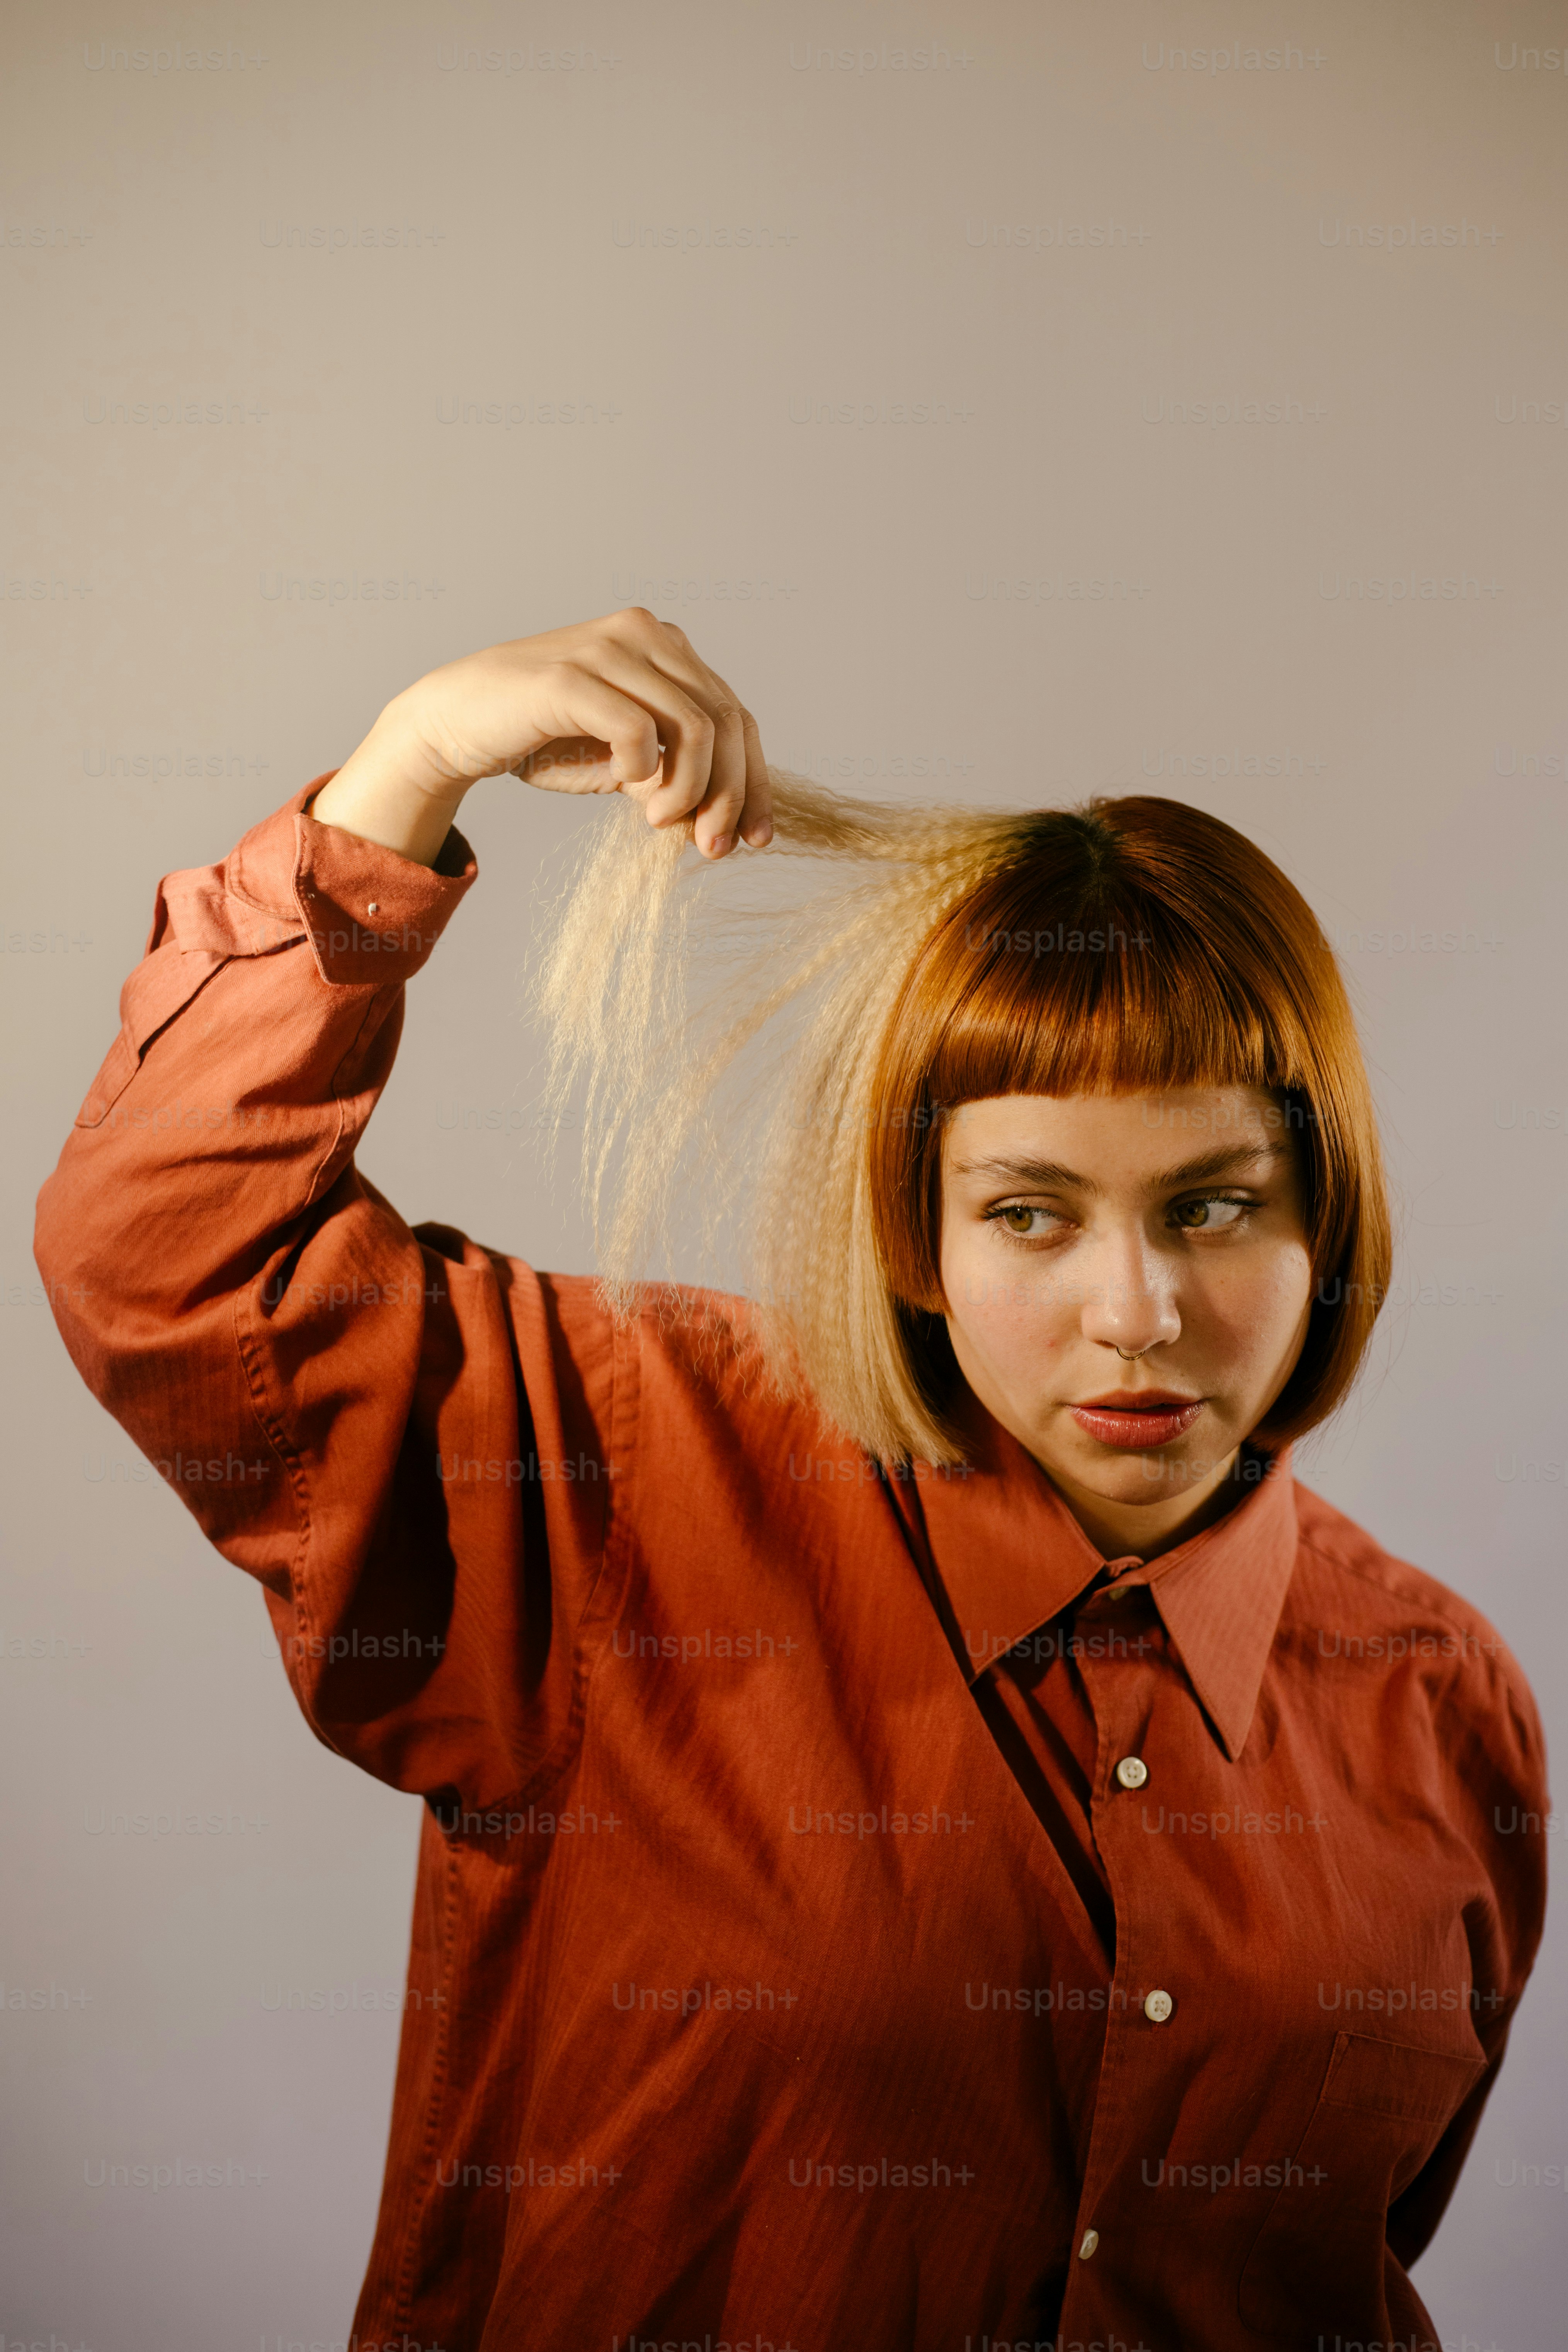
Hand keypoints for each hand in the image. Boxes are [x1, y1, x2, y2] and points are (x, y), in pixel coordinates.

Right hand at [310, 609, 772, 865]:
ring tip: (659, 821)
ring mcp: (609, 649)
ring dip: (689, 789)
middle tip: (712, 846)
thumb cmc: (544, 739)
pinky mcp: (571, 675)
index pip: (736, 715)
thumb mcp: (624, 759)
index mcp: (665, 647)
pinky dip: (644, 771)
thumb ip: (675, 770)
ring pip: (695, 727)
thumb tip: (724, 817)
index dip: (754, 781)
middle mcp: (645, 634)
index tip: (755, 839)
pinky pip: (639, 730)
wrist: (458, 724)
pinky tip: (627, 789)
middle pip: (727, 721)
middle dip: (729, 795)